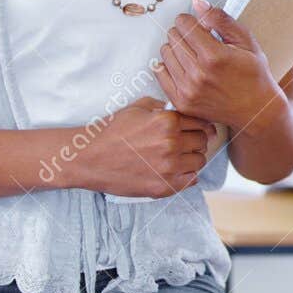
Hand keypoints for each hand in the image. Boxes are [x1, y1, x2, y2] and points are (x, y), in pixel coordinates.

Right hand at [76, 96, 215, 198]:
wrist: (89, 158)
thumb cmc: (111, 131)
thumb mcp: (137, 108)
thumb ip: (162, 106)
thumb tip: (181, 109)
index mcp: (167, 121)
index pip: (201, 122)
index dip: (201, 124)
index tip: (201, 128)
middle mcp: (171, 143)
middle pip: (203, 141)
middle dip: (197, 140)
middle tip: (187, 142)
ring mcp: (169, 166)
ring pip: (200, 161)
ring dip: (193, 158)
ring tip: (180, 157)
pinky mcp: (164, 186)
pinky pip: (191, 180)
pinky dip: (187, 175)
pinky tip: (176, 170)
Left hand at [153, 0, 280, 134]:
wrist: (255, 109)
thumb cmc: (253, 75)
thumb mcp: (246, 41)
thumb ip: (220, 20)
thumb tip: (197, 3)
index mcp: (214, 56)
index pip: (183, 24)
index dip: (191, 21)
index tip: (200, 26)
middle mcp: (198, 74)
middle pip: (173, 36)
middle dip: (184, 34)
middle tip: (200, 41)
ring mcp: (187, 90)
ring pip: (165, 52)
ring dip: (177, 49)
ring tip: (194, 55)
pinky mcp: (181, 101)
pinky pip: (160, 73)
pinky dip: (170, 66)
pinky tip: (185, 67)